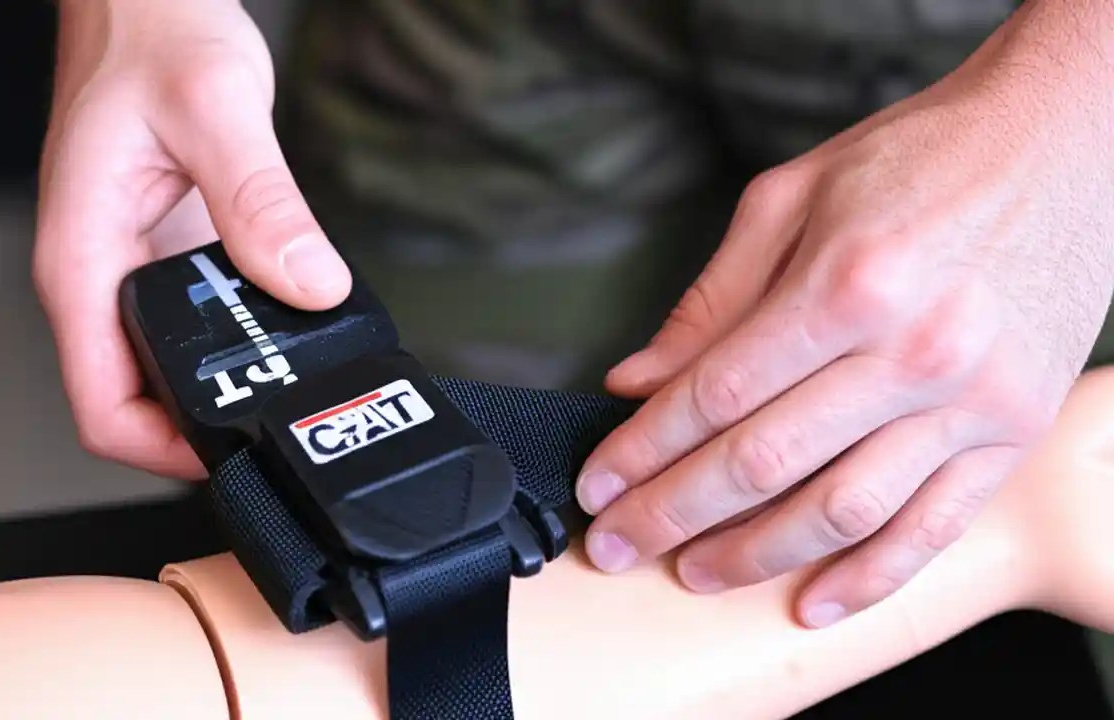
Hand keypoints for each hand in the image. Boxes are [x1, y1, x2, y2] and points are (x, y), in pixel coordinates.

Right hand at [34, 0, 350, 477]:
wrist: (146, 0)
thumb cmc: (152, 34)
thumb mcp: (216, 110)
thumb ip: (260, 203)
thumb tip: (307, 284)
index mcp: (82, 259)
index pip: (102, 406)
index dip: (164, 451)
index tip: (231, 455)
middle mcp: (100, 274)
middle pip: (138, 402)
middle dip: (204, 429)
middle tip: (281, 422)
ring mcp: (133, 268)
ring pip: (169, 367)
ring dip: (226, 387)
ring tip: (292, 385)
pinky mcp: (167, 252)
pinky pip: (199, 323)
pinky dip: (242, 340)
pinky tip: (287, 331)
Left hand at [578, 6, 1113, 626]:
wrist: (1063, 141)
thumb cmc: (920, 158)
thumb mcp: (794, 198)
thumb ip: (713, 300)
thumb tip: (637, 380)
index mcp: (846, 285)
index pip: (715, 396)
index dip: (643, 451)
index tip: (598, 485)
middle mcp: (911, 351)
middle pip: (763, 463)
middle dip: (672, 514)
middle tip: (616, 544)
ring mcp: (971, 401)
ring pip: (842, 512)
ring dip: (755, 555)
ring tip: (694, 573)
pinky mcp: (1013, 429)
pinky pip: (934, 527)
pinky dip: (870, 578)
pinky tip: (812, 601)